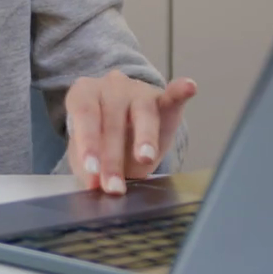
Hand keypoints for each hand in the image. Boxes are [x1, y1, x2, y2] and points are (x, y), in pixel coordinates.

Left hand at [65, 72, 198, 195]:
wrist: (123, 131)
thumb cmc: (100, 140)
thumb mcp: (90, 154)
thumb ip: (90, 168)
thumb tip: (95, 184)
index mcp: (83, 94)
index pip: (84, 115)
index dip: (88, 142)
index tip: (92, 170)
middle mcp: (110, 86)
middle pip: (113, 120)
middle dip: (113, 158)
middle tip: (114, 187)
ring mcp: (138, 89)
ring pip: (143, 112)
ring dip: (144, 138)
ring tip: (145, 158)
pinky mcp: (163, 99)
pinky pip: (172, 96)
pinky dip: (180, 92)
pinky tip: (189, 87)